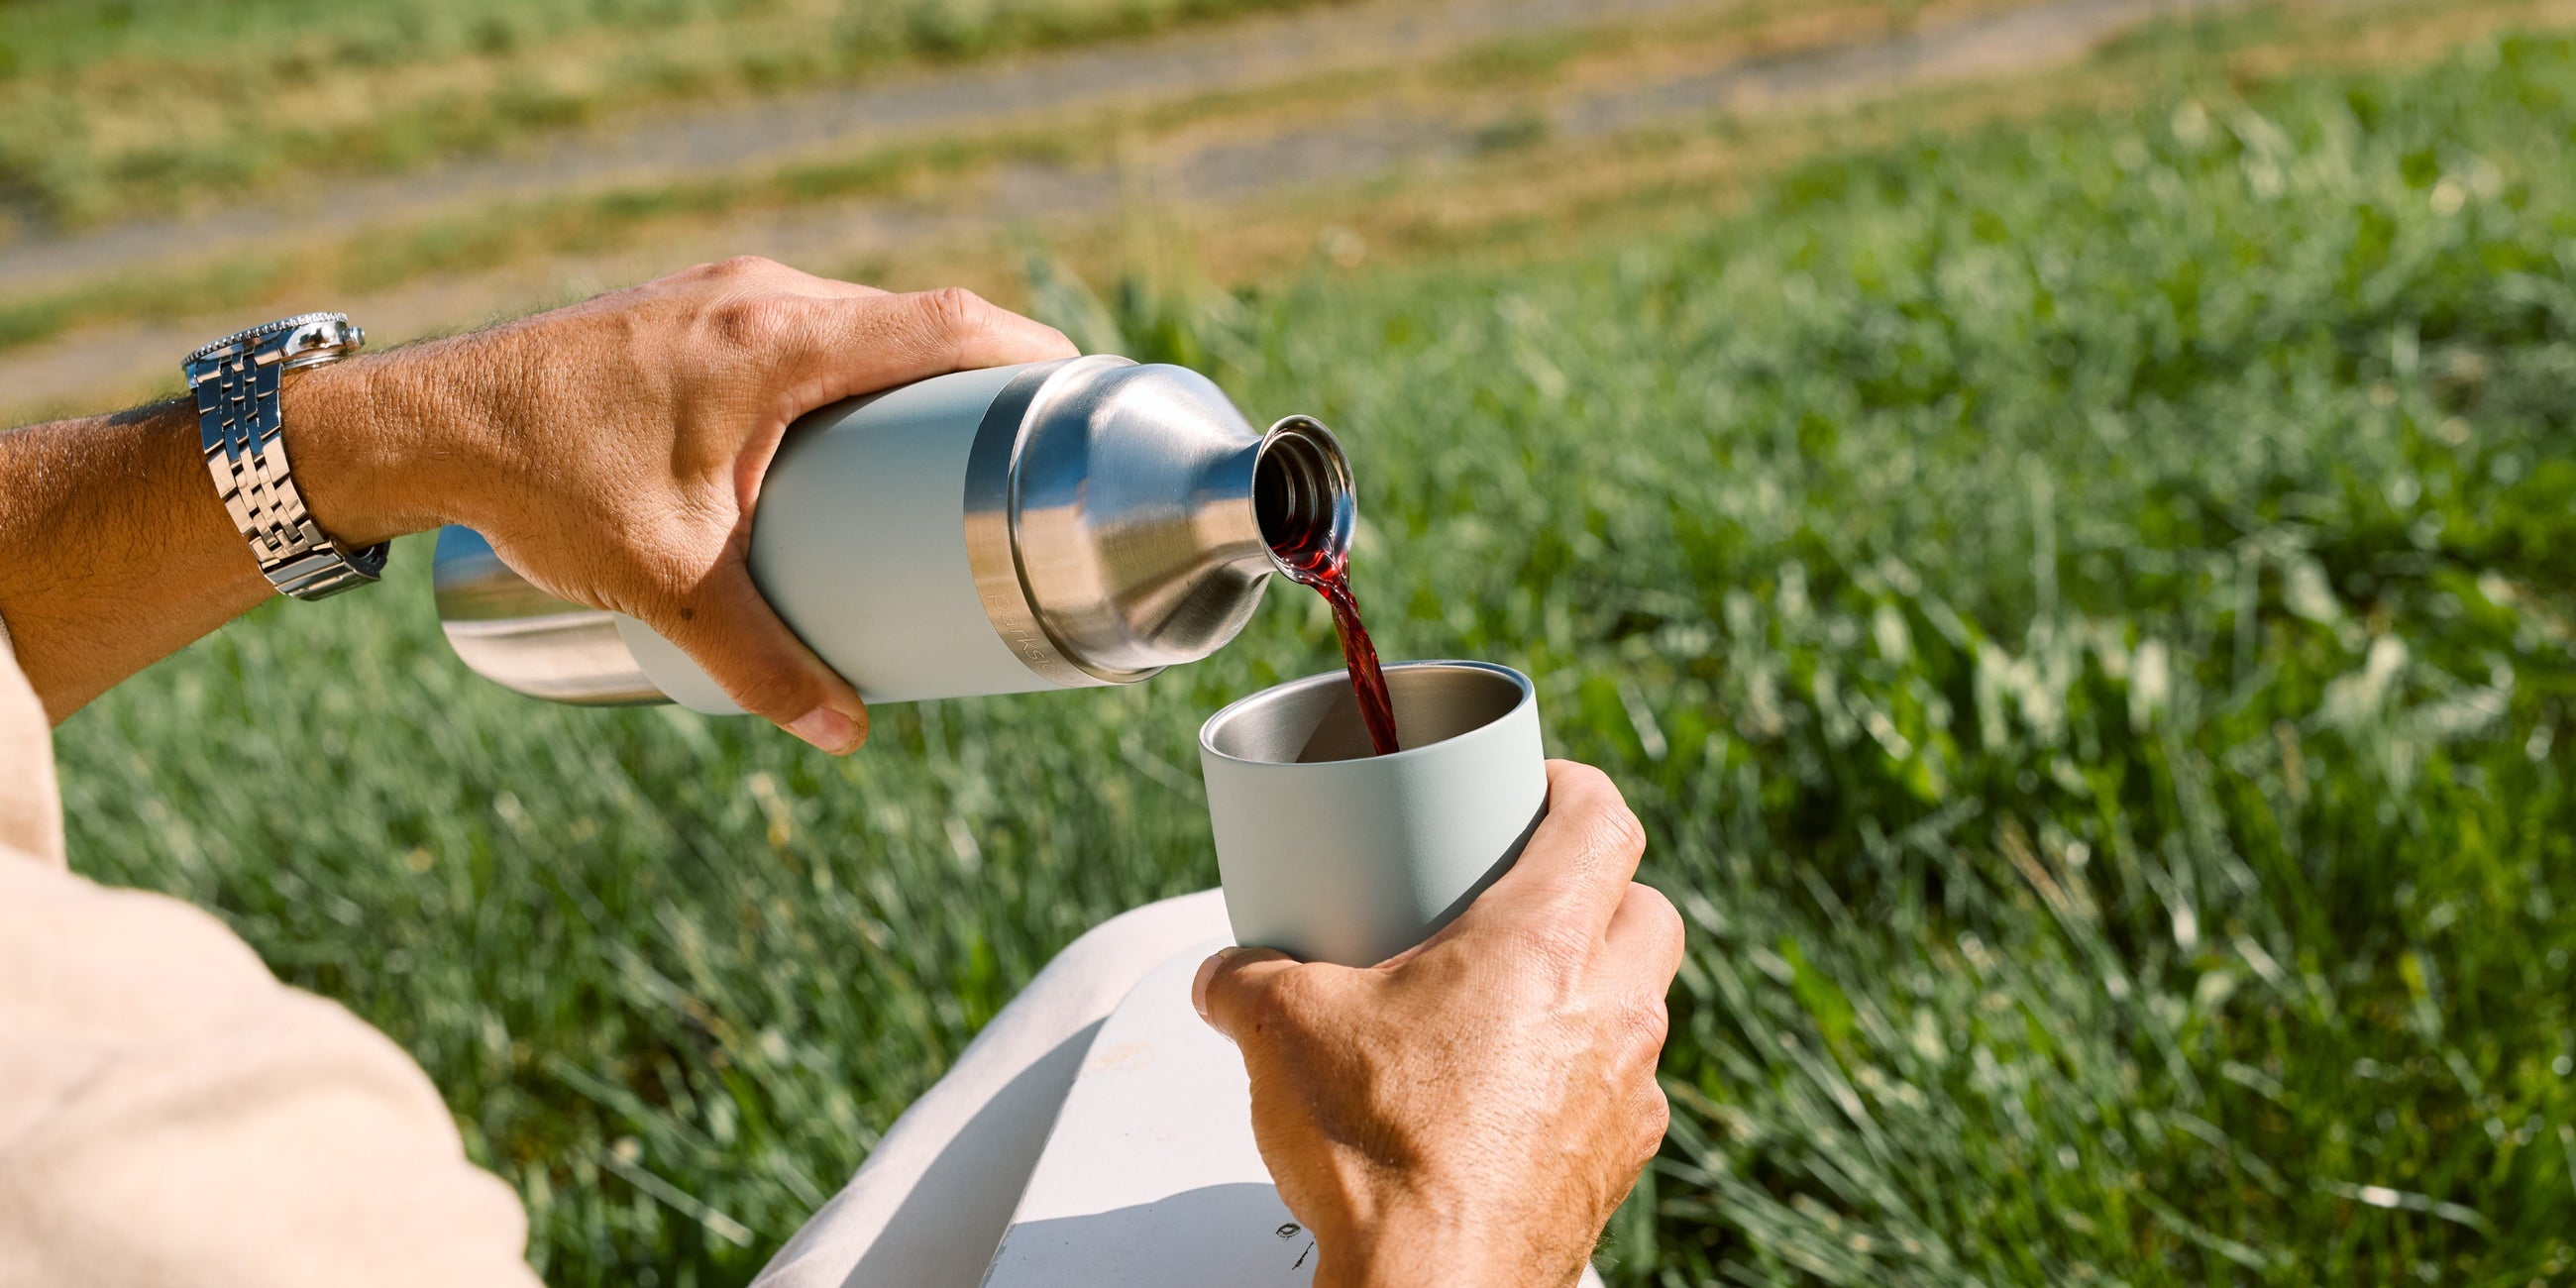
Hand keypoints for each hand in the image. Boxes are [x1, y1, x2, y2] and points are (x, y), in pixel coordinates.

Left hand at [295, 258, 1076, 750]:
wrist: (421, 426)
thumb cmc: (540, 484)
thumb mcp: (665, 583)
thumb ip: (761, 661)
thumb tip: (844, 734)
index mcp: (776, 339)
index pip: (946, 323)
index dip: (1031, 356)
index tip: (1085, 403)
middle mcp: (760, 294)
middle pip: (915, 319)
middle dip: (986, 381)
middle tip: (1035, 455)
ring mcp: (723, 291)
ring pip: (859, 319)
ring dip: (916, 373)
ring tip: (959, 454)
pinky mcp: (693, 309)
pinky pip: (809, 325)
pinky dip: (857, 368)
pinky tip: (857, 431)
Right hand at [1192, 761, 1682, 1287]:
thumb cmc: (1377, 1157)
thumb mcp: (1281, 1032)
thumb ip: (1246, 980)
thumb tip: (1228, 976)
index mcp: (1539, 944)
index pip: (1604, 821)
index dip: (1577, 787)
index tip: (1542, 788)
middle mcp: (1605, 1010)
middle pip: (1650, 908)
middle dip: (1605, 887)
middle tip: (1535, 891)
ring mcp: (1624, 1093)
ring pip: (1645, 1004)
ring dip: (1598, 985)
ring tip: (1519, 996)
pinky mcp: (1616, 1165)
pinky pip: (1624, 1092)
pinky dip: (1584, 1076)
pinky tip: (1517, 1093)